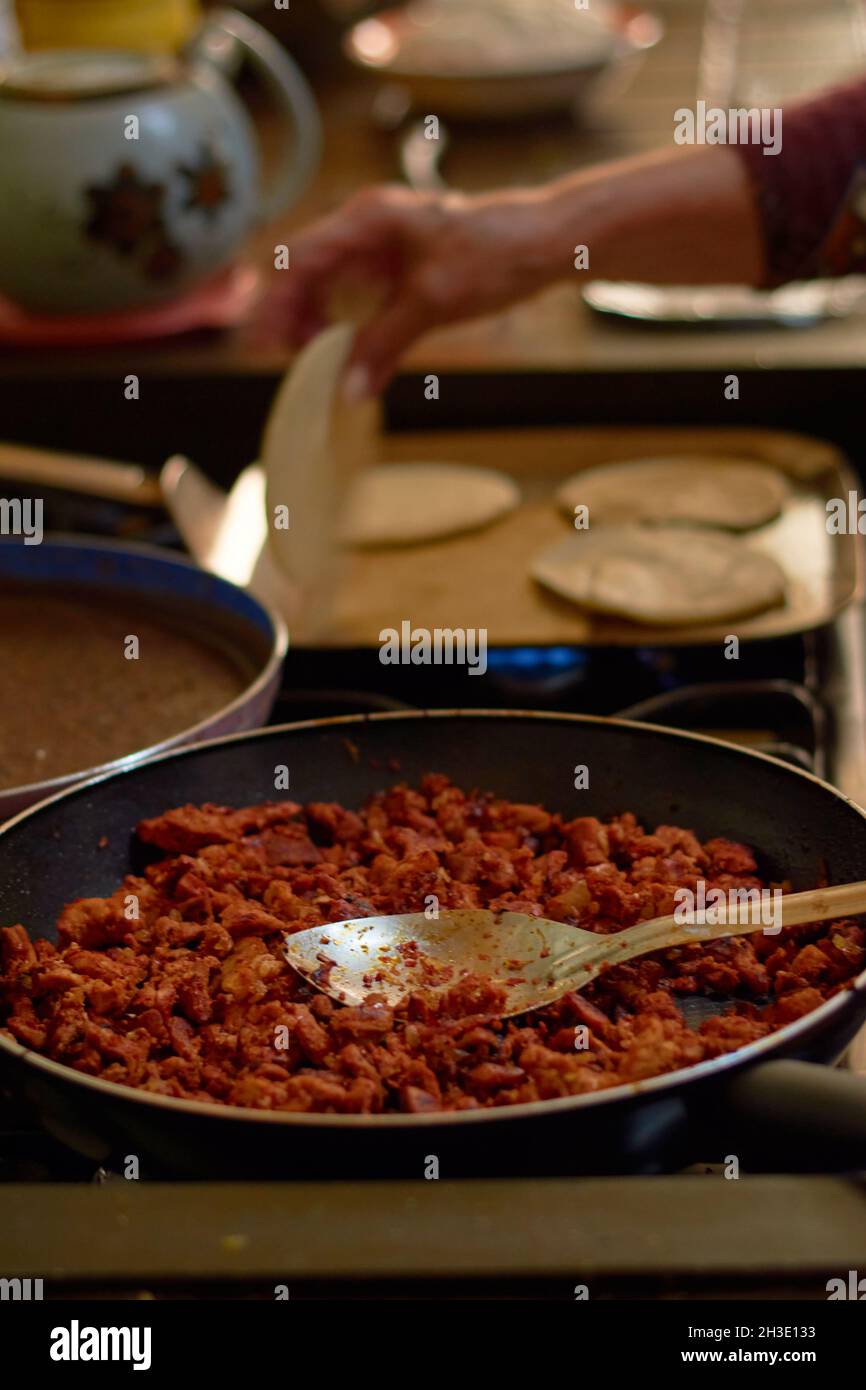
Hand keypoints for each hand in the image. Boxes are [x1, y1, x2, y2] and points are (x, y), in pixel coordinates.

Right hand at [276, 183, 564, 397]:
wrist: (546, 242)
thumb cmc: (495, 253)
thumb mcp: (432, 304)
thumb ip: (383, 345)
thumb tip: (348, 389)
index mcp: (367, 218)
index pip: (302, 259)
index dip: (279, 303)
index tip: (266, 344)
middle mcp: (368, 226)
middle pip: (309, 271)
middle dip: (294, 316)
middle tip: (287, 362)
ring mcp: (385, 245)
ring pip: (331, 285)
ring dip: (318, 322)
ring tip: (314, 362)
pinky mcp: (402, 266)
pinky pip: (360, 296)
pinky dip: (348, 325)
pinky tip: (347, 354)